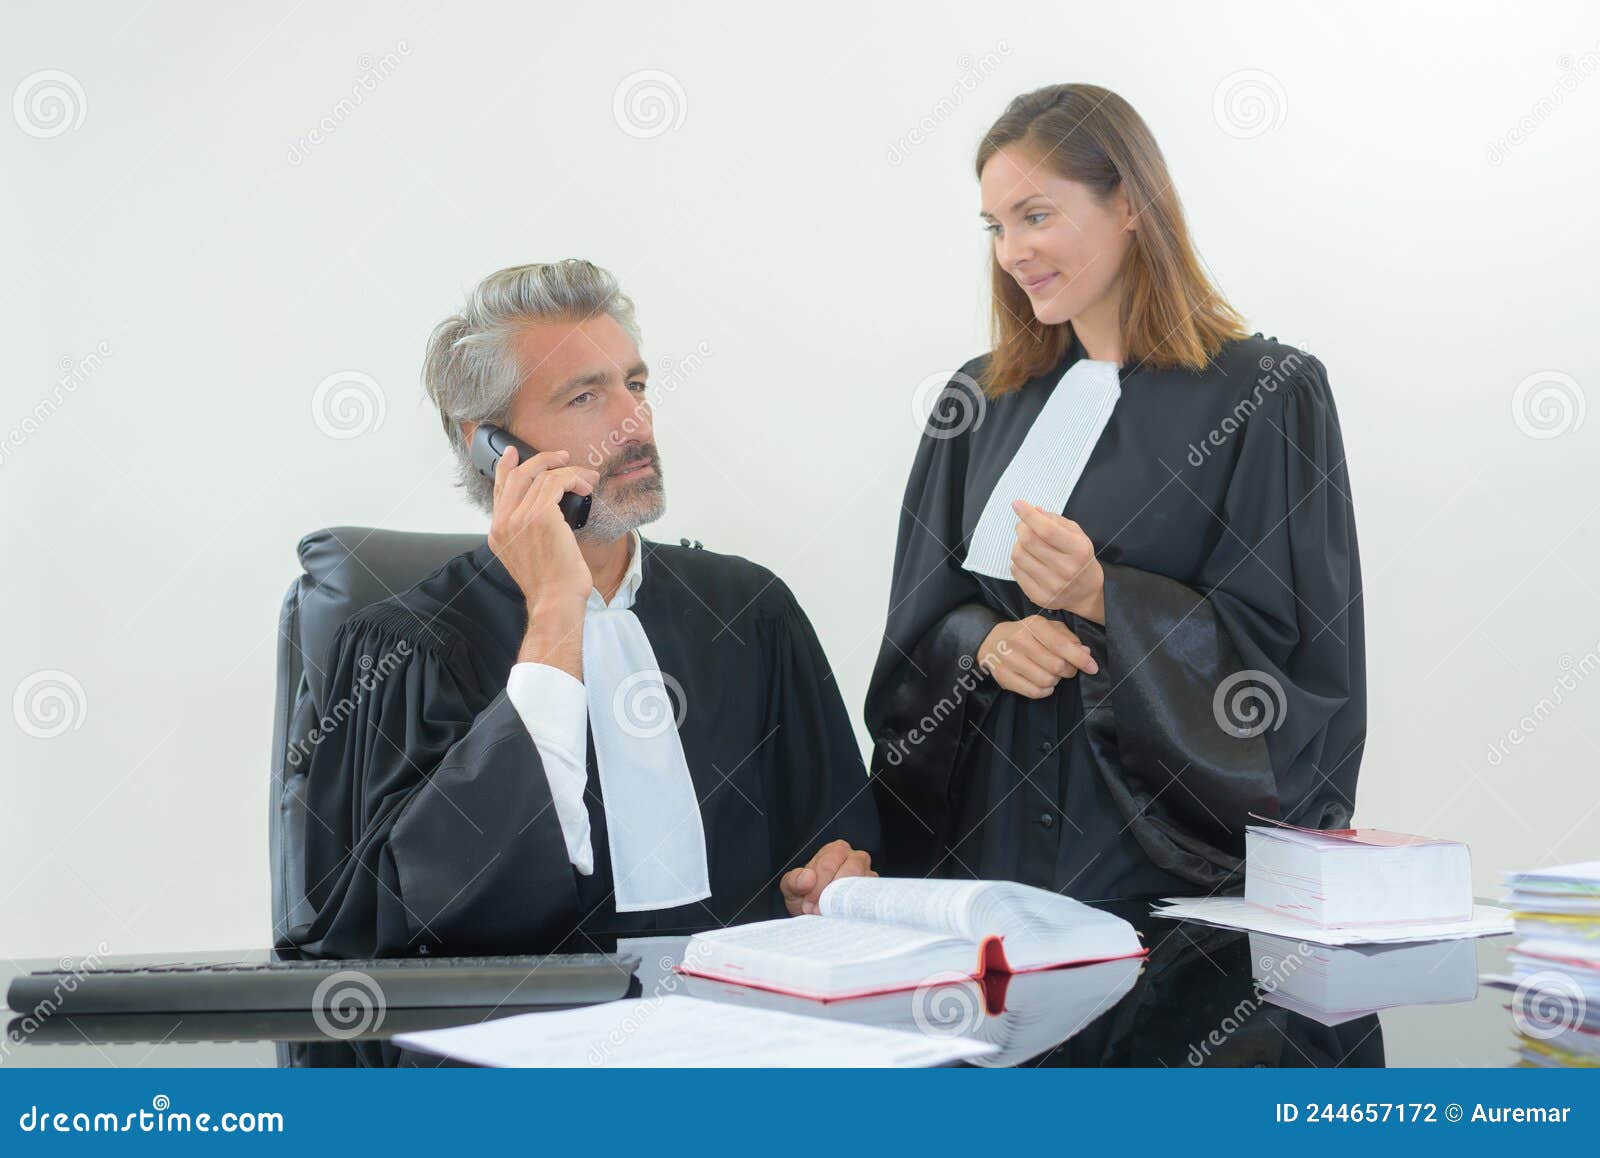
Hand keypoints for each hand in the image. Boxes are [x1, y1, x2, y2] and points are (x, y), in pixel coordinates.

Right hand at [489, 446, 598, 679]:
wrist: (555, 600)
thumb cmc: (551, 583)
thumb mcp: (530, 555)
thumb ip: (527, 530)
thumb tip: (546, 507)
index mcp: (498, 532)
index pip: (499, 490)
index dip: (506, 467)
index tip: (513, 453)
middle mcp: (503, 522)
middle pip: (518, 475)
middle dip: (541, 460)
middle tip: (561, 456)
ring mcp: (518, 518)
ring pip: (541, 476)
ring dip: (568, 471)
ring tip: (586, 477)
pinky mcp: (539, 515)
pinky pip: (557, 482)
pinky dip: (574, 479)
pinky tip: (586, 486)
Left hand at [780, 839, 874, 915]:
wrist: (815, 916)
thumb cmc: (805, 896)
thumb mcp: (792, 887)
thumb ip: (795, 880)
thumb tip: (808, 877)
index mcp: (835, 851)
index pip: (828, 864)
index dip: (817, 886)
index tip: (809, 903)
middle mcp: (855, 858)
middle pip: (850, 870)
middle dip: (832, 893)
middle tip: (818, 910)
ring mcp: (868, 876)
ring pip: (862, 884)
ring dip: (844, 902)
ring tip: (828, 914)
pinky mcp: (874, 894)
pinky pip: (870, 899)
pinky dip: (856, 909)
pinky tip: (843, 917)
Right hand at [978, 614, 1098, 699]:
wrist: (993, 641)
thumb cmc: (1027, 634)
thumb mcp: (1048, 627)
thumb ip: (1068, 638)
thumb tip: (1085, 652)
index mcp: (1033, 625)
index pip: (1060, 645)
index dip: (1080, 658)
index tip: (1092, 667)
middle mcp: (1019, 640)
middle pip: (1056, 665)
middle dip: (1069, 670)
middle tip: (1068, 669)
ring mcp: (1009, 659)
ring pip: (1046, 680)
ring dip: (1055, 681)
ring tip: (1052, 674)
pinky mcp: (1003, 676)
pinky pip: (1033, 692)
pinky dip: (1045, 691)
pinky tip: (1044, 683)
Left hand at [1009, 500, 1105, 622]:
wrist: (1087, 593)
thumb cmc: (1080, 559)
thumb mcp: (1077, 535)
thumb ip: (1055, 520)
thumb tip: (1033, 510)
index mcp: (1079, 551)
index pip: (1047, 530)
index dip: (1029, 515)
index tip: (1017, 504)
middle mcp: (1066, 570)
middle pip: (1029, 541)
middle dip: (1021, 528)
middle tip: (1024, 526)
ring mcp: (1052, 586)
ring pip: (1018, 555)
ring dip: (1018, 544)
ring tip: (1028, 545)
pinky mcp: (1039, 597)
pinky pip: (1016, 571)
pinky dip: (1018, 561)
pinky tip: (1029, 561)